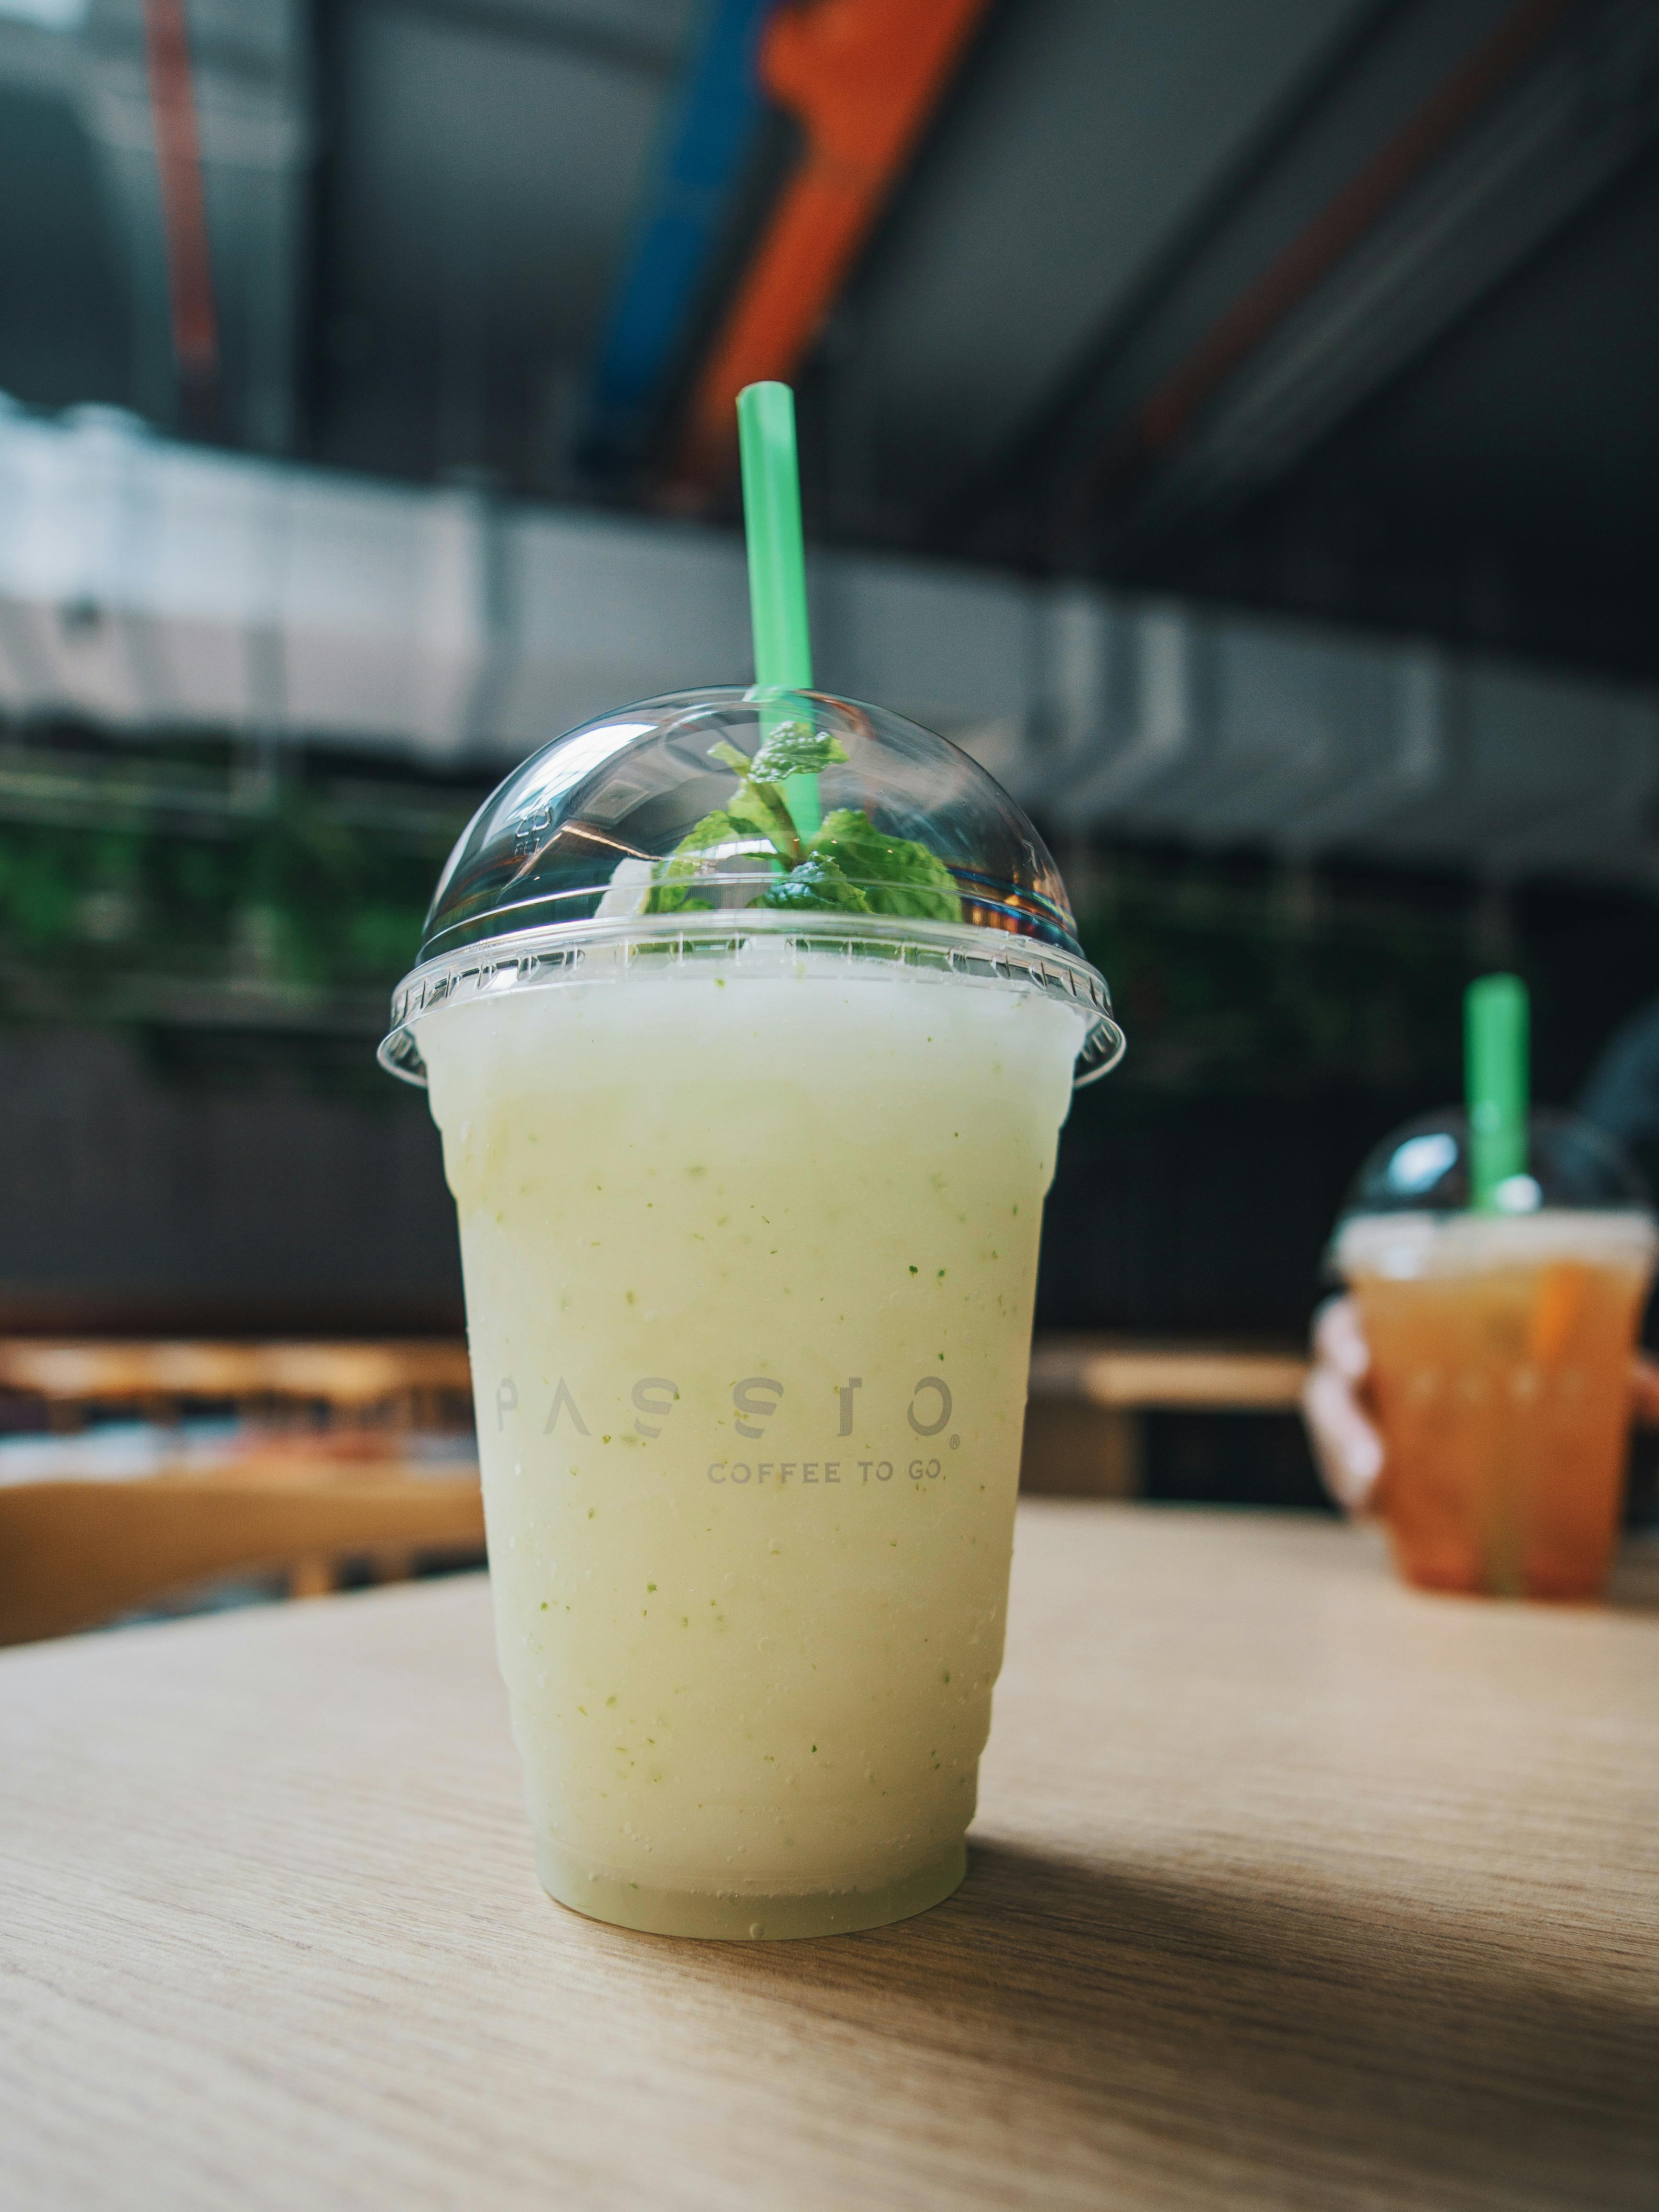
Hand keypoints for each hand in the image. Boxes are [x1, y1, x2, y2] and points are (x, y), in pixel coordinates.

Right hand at [1301, 1294, 1658, 1515]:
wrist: (1526, 1428)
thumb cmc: (1523, 1375)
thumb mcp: (1565, 1367)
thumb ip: (1612, 1376)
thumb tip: (1650, 1386)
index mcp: (1398, 1330)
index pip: (1350, 1323)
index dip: (1343, 1338)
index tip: (1360, 1359)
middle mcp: (1372, 1377)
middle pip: (1329, 1390)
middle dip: (1339, 1426)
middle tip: (1372, 1461)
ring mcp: (1368, 1428)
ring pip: (1334, 1444)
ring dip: (1345, 1469)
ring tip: (1373, 1495)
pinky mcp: (1375, 1477)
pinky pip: (1353, 1489)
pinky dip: (1361, 1502)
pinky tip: (1379, 1517)